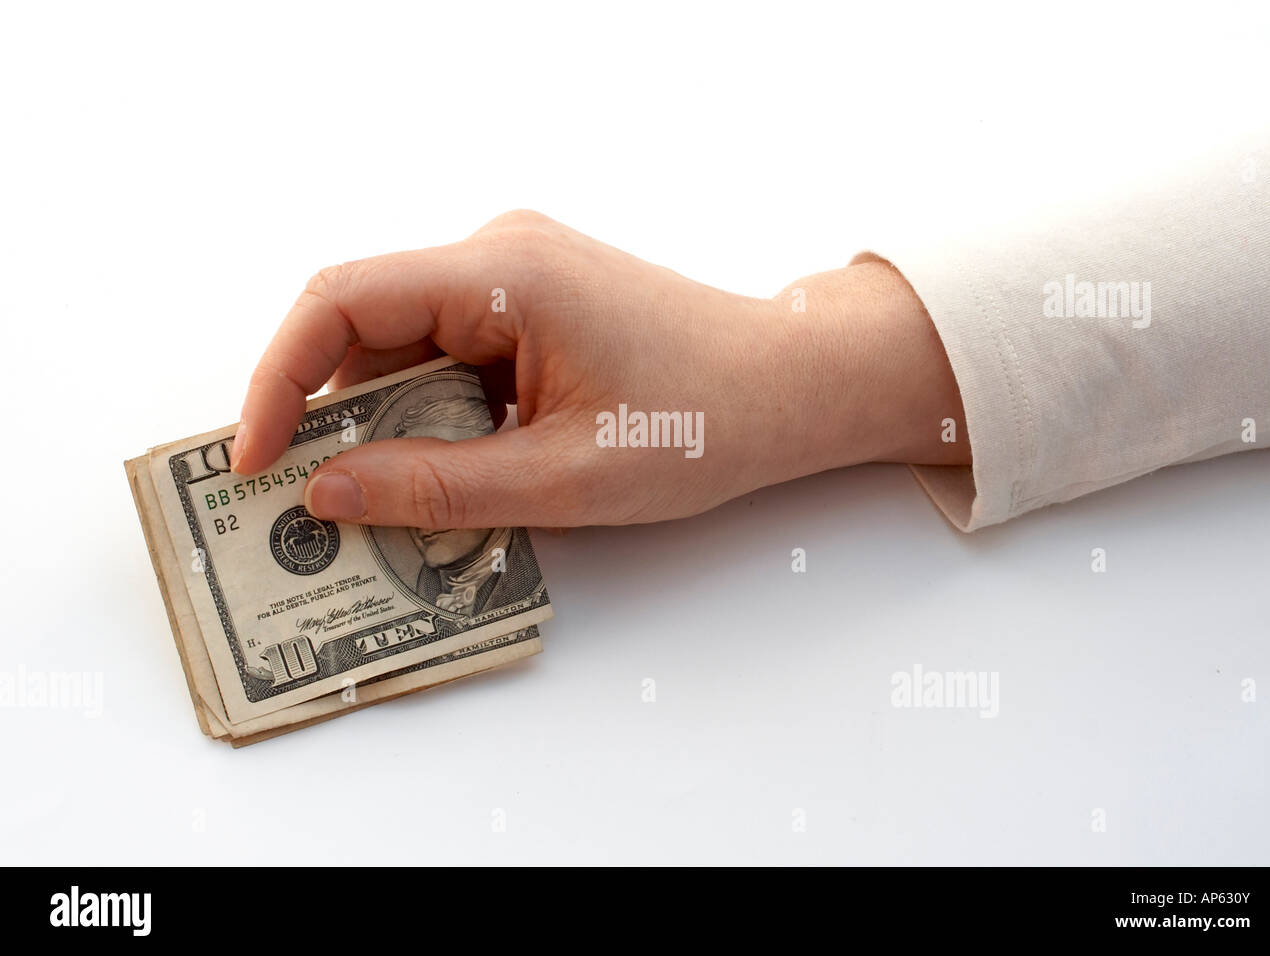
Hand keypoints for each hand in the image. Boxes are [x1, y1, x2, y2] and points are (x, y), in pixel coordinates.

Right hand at [233, 211, 967, 528]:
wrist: (792, 386)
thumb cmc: (708, 419)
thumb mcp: (565, 476)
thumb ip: (437, 486)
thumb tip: (328, 490)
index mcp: (506, 275)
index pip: (342, 300)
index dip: (280, 379)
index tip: (257, 458)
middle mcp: (503, 254)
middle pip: (367, 322)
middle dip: (329, 411)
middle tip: (310, 496)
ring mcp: (521, 276)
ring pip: (408, 343)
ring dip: (387, 419)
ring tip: (386, 499)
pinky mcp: (536, 305)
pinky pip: (453, 351)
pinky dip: (433, 410)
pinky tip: (444, 470)